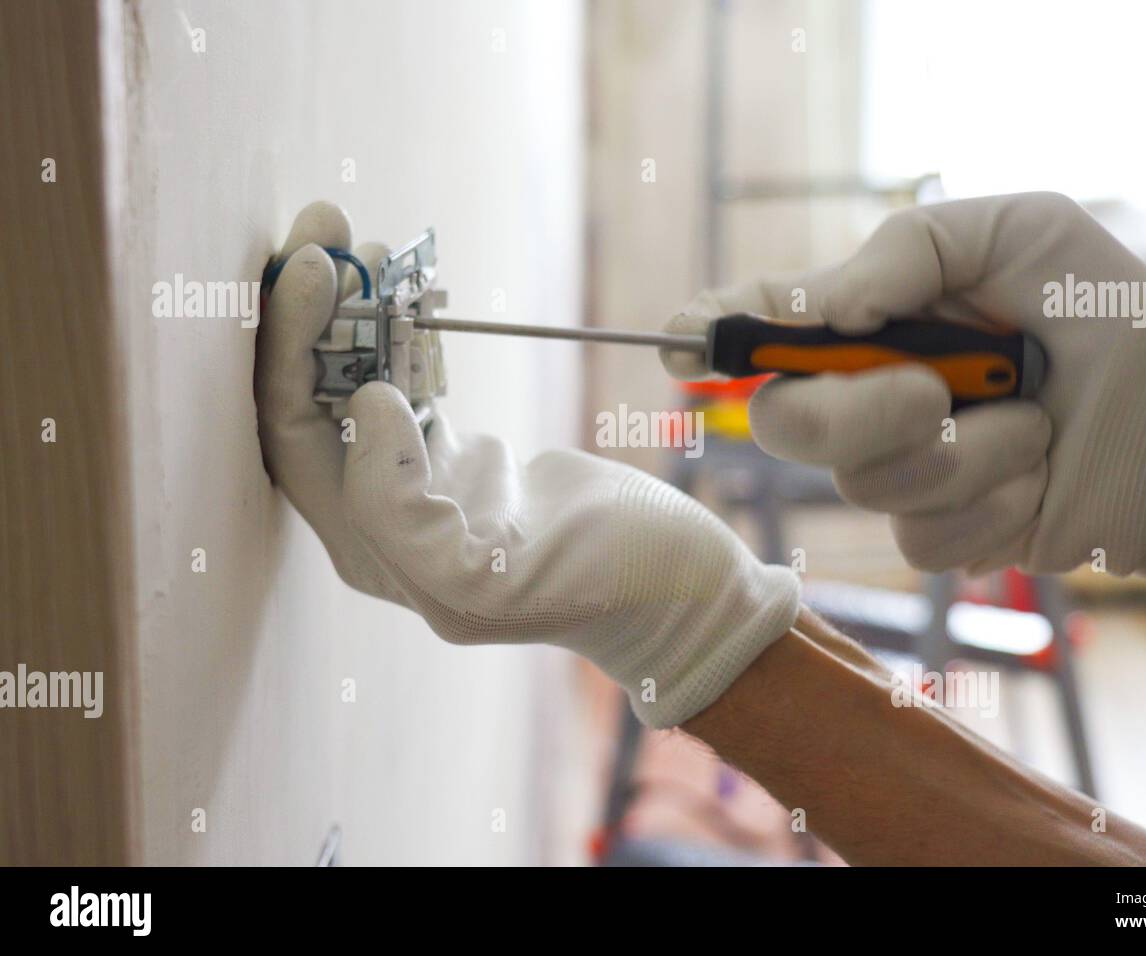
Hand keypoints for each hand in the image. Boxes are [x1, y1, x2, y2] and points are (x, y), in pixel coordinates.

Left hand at [256, 202, 799, 726]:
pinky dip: (403, 331)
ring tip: (364, 237)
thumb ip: (400, 511)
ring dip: (353, 309)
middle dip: (312, 310)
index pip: (297, 438)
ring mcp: (420, 486)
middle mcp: (380, 521)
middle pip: (313, 402)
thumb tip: (365, 401)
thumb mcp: (495, 576)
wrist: (686, 591)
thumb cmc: (610, 587)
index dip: (292, 349)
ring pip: (355, 384)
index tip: (320, 267)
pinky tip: (406, 283)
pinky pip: (410, 384)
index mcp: (375, 554)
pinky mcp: (461, 459)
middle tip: (328, 223)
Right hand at [663, 192, 1145, 598]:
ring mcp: (902, 468)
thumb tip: (817, 311)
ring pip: (865, 481)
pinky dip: (998, 496)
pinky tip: (1040, 475)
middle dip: (855, 411)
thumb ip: (910, 250)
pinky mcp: (940, 534)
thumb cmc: (1113, 319)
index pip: (767, 325)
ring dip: (969, 448)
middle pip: (784, 422)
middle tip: (933, 391)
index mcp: (879, 318)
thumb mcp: (1023, 232)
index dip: (710, 335)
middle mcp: (872, 394)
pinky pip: (924, 533)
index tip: (680, 345)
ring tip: (1036, 421)